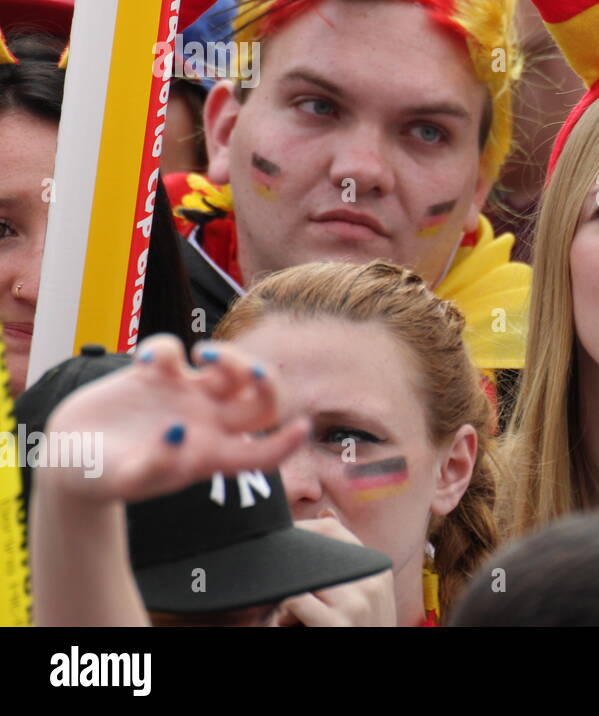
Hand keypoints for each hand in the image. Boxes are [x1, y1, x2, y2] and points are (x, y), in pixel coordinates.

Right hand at [44, 334, 307, 503]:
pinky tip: (144, 362)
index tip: (302, 427)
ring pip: (229, 368)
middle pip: (260, 400)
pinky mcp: (154, 376)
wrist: (66, 462)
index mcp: (209, 455)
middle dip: (265, 380)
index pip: (261, 453)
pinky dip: (164, 348)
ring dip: (228, 355)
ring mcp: (183, 396)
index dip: (285, 443)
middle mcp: (206, 422)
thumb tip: (180, 433)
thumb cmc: (102, 480)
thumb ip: (156, 463)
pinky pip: (172, 351)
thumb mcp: (128, 480)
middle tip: (251, 372)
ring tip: (200, 354)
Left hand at [272, 515, 397, 626]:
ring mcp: (356, 601)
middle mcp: (369, 580)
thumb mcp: (364, 589)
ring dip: (286, 594)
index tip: (284, 544)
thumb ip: (346, 556)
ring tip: (286, 614)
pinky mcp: (339, 622)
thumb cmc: (363, 627)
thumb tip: (327, 511)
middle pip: (313, 551)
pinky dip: (284, 613)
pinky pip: (296, 600)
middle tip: (277, 579)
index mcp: (376, 567)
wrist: (379, 662)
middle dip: (290, 564)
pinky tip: (289, 624)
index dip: (302, 531)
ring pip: (302, 576)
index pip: (332, 530)